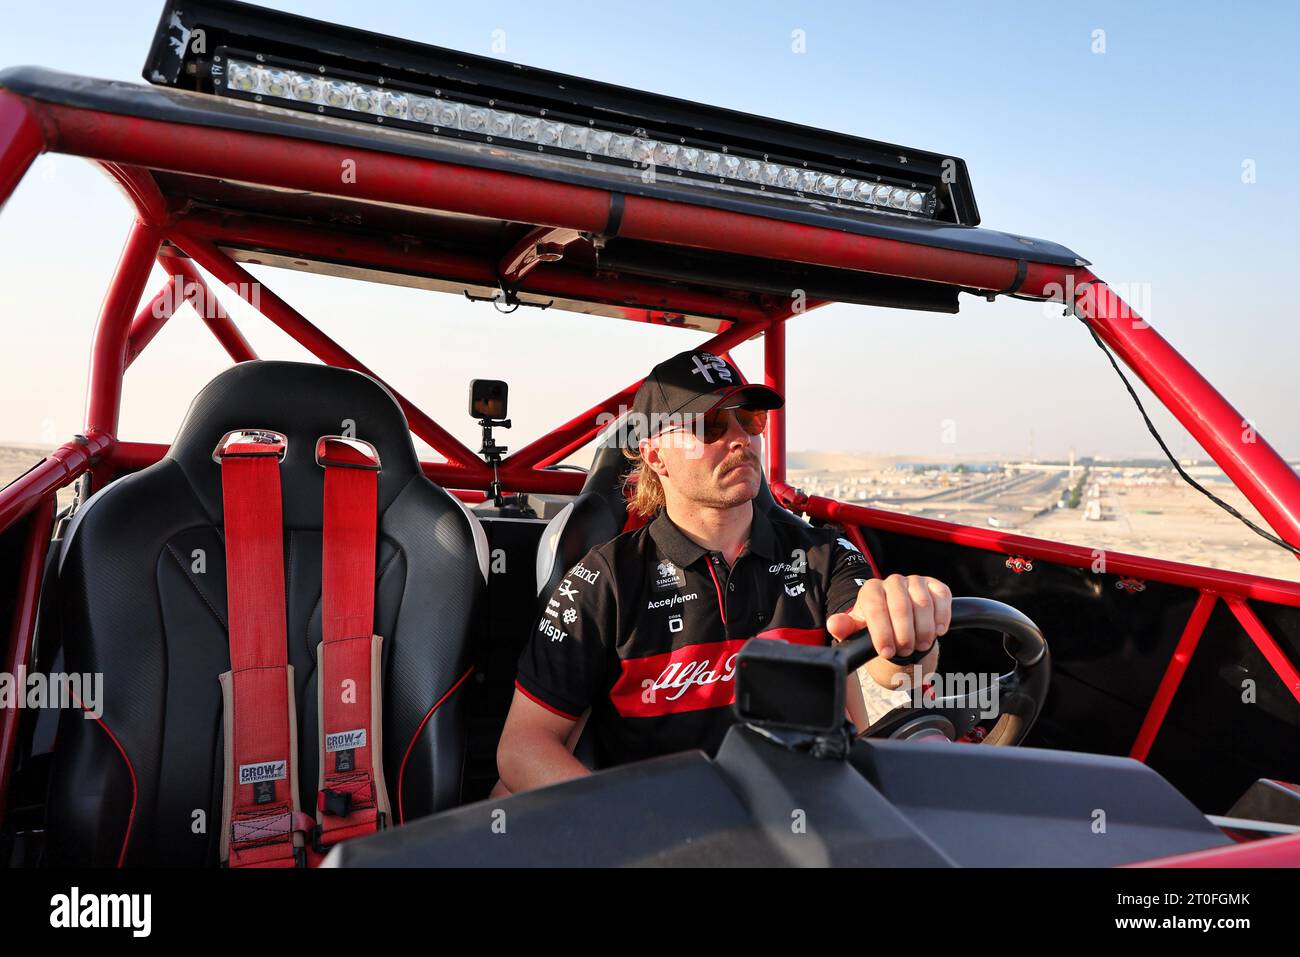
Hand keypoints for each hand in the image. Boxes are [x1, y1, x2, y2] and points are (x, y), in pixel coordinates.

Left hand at [826, 574, 951, 659]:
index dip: (881, 631)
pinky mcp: (935, 586)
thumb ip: (845, 628)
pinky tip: (938, 631)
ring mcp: (915, 582)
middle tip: (905, 651)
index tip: (886, 652)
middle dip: (904, 634)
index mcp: (871, 590)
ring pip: (923, 603)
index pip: (875, 607)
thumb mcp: (858, 632)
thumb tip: (834, 624)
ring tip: (920, 646)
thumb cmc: (876, 629)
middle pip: (901, 606)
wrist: (899, 627)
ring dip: (924, 629)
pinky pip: (942, 597)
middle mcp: (893, 582)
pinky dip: (942, 616)